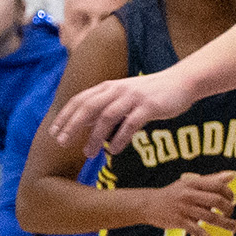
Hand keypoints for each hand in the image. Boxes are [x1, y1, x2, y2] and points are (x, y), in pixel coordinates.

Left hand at [53, 68, 195, 155]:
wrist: (182, 82)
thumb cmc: (151, 92)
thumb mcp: (124, 95)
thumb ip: (105, 106)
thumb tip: (84, 124)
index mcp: (109, 86)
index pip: (80, 100)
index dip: (65, 115)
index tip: (54, 132)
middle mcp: (118, 89)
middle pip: (88, 107)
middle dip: (72, 125)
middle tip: (61, 143)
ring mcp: (134, 97)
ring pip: (107, 116)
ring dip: (95, 136)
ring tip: (88, 153)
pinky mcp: (149, 106)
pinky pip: (131, 124)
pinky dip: (120, 138)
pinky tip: (113, 150)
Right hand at [141, 171, 235, 235]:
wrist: (149, 204)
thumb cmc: (173, 193)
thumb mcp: (189, 183)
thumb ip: (210, 180)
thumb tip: (232, 175)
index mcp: (193, 183)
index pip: (217, 185)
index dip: (229, 193)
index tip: (232, 199)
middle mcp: (189, 194)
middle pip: (216, 200)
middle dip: (229, 208)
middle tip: (231, 213)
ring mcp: (184, 208)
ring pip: (210, 217)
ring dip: (226, 224)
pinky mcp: (180, 222)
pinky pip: (198, 231)